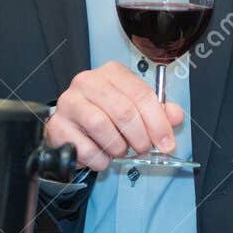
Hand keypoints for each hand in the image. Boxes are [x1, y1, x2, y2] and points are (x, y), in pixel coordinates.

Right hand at [45, 61, 184, 171]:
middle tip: (143, 149)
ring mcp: (69, 102)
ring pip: (101, 126)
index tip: (167, 143)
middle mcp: (87, 82)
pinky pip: (85, 147)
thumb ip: (158, 112)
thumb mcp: (135, 109)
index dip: (158, 122)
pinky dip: (100, 159)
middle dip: (139, 137)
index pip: (140, 94)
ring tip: (120, 150)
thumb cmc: (106, 115)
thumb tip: (175, 116)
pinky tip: (103, 157)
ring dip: (118, 147)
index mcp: (112, 73)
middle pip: (123, 110)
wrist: (72, 127)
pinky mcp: (57, 125)